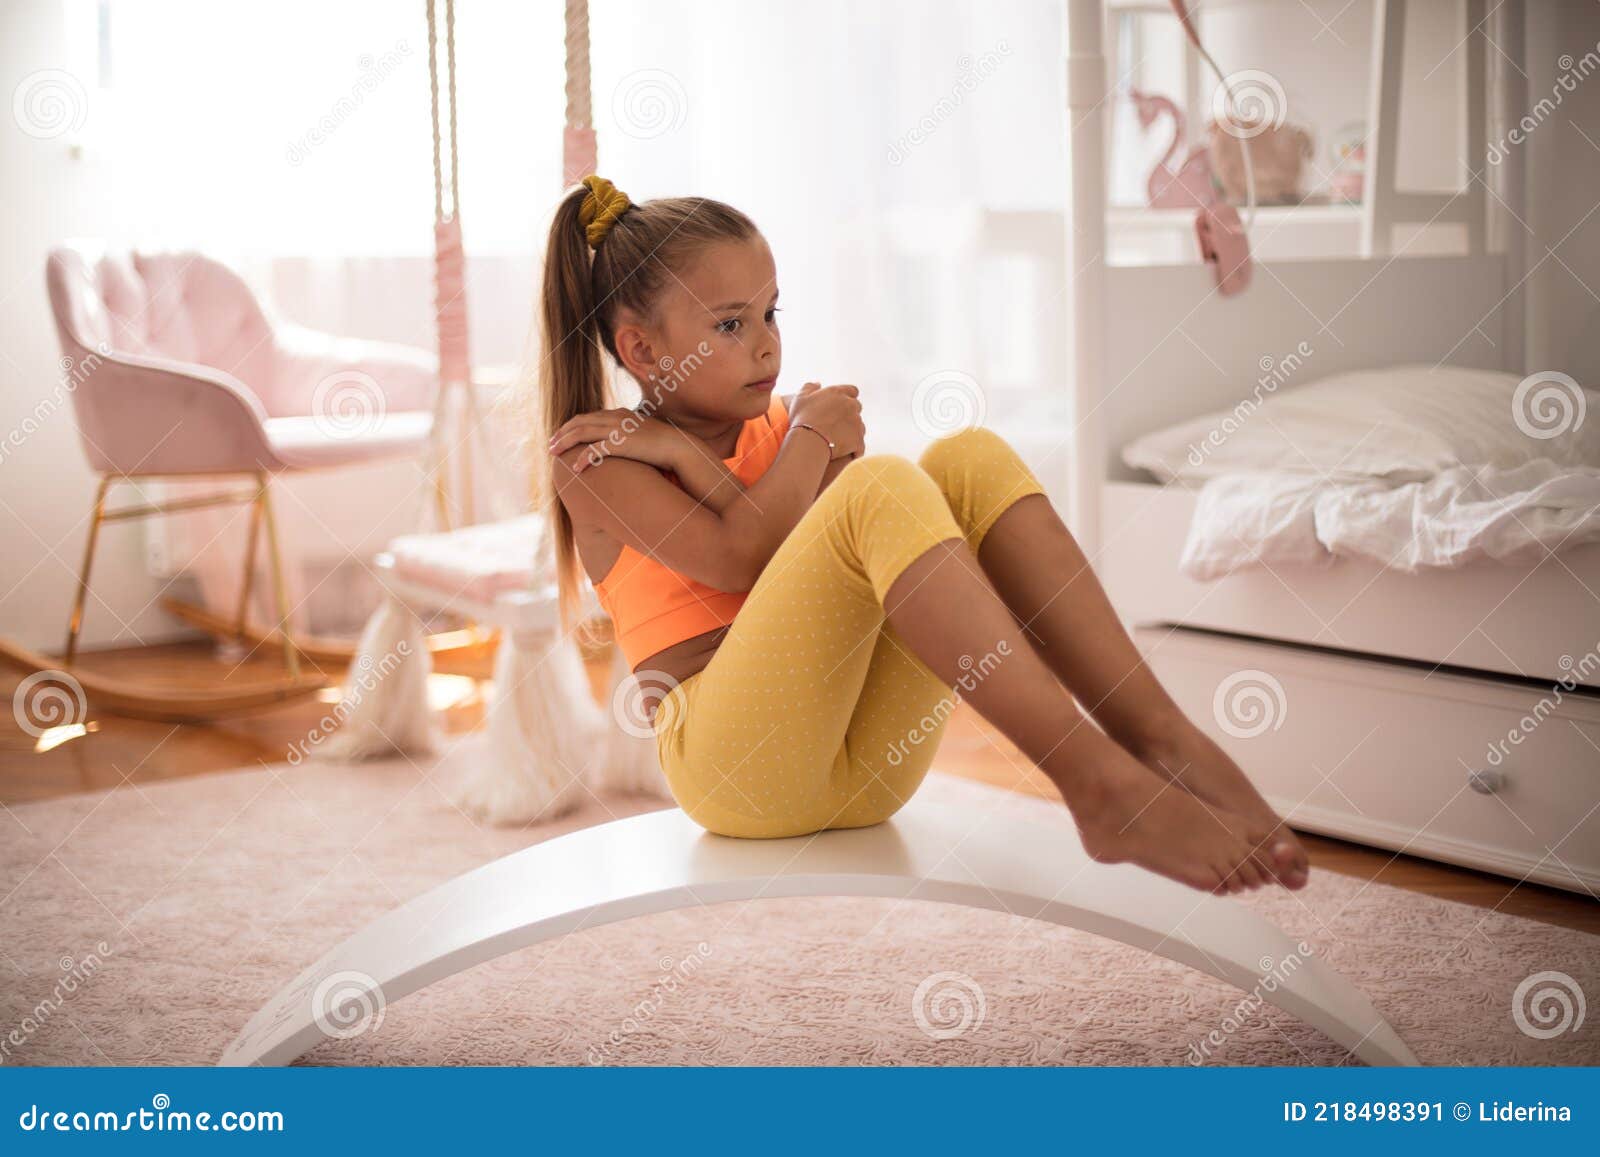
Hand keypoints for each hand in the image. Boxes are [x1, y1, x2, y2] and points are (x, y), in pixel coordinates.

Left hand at [547, 409, 687, 473]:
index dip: (572, 426)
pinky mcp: (621, 444)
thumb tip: (621, 443)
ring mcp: (617, 430)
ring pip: (581, 433)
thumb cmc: (663, 444)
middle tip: (551, 445)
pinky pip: (595, 450)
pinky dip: (583, 458)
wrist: (678, 446)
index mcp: (619, 414)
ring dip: (565, 443)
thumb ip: (629, 433)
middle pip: (580, 422)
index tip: (561, 435)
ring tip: (554, 453)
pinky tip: (575, 467)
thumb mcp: (642, 433)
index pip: (588, 416)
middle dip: (562, 433)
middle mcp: (615, 418)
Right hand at [788, 382, 864, 459]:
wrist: (808, 441)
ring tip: (838, 440)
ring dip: (852, 431)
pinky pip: (860, 445)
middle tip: (836, 424)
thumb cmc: (802, 419)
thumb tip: (818, 383)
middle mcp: (851, 405)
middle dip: (850, 414)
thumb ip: (809, 387)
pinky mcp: (859, 440)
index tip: (840, 406)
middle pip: (857, 407)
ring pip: (859, 426)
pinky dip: (854, 449)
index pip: (852, 391)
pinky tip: (845, 453)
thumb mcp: (800, 398)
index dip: (847, 397)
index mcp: (838, 393)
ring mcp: (857, 423)